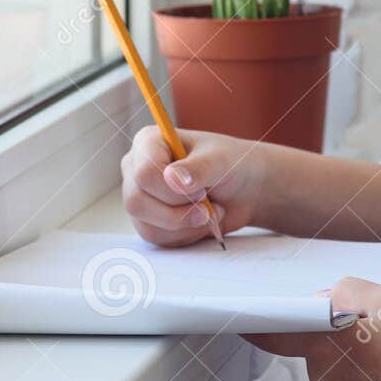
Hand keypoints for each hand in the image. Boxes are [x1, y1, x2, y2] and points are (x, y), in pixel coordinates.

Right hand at [119, 126, 267, 247]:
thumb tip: (171, 179)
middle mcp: (136, 168)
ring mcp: (140, 195)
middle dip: (178, 212)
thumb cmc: (232, 165)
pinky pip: (156, 238)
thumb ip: (198, 168)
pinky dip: (185, 235)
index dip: (172, 190)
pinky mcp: (148, 219)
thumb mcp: (221, 161)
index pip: (144, 173)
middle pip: (137, 202)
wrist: (244, 190)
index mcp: (148, 142)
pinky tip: (200, 221)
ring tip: (208, 212)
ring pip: (146, 225)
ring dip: (185, 225)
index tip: (200, 189)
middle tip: (206, 205)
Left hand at [248, 277, 380, 380]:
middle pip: (312, 348)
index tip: (250, 316)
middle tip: (374, 331)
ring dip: (352, 363)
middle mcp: (323, 378)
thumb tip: (329, 297)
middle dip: (334, 336)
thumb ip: (351, 291)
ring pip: (332, 372)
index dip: (259, 322)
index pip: (271, 333)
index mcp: (327, 343)